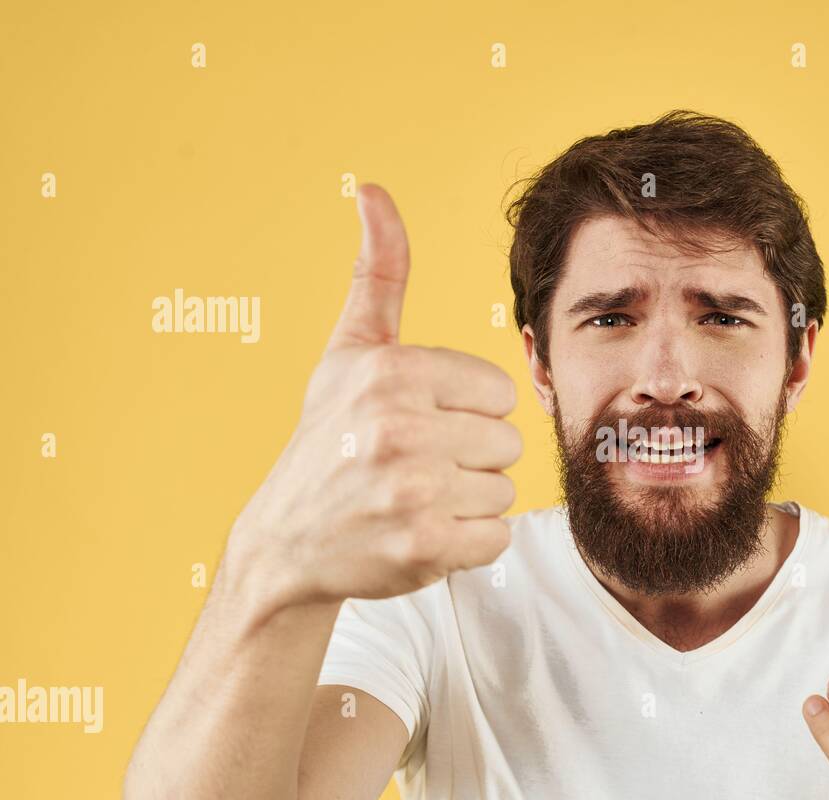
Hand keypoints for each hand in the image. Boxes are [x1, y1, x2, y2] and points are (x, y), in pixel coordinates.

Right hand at [231, 184, 521, 608]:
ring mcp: (409, 492)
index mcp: (392, 371)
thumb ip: (378, 273)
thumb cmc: (329, 437)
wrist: (286, 540)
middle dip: (470, 458)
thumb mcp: (348, 350)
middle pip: (507, 444)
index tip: (420, 422)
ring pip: (503, 492)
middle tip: (415, 466)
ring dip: (468, 502)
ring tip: (415, 500)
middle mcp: (398, 427)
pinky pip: (495, 539)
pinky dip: (467, 544)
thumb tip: (372, 188)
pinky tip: (421, 533)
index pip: (501, 393)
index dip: (468, 412)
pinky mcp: (421, 547)